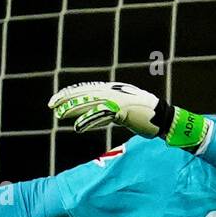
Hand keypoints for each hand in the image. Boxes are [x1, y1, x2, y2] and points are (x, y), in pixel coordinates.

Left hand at [48, 81, 208, 147]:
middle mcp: (112, 92)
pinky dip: (88, 121)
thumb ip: (109, 109)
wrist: (164, 118)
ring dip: (72, 109)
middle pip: (84, 93)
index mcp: (112, 89)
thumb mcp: (124, 109)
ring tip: (59, 116)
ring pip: (89, 103)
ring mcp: (117, 101)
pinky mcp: (122, 112)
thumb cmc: (146, 116)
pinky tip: (77, 127)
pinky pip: (101, 116)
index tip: (57, 99)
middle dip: (66, 99)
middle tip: (51, 105)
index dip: (70, 93)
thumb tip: (96, 114)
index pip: (86, 88)